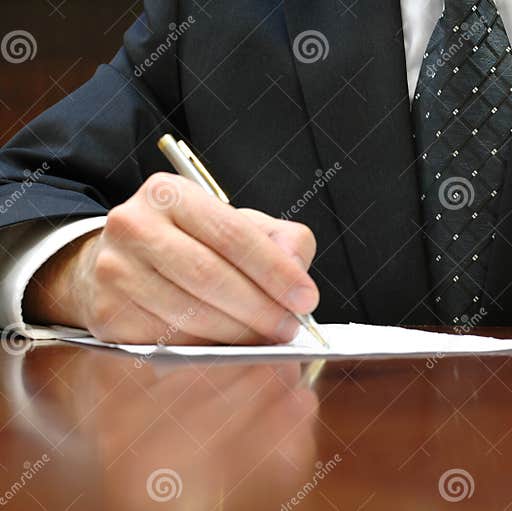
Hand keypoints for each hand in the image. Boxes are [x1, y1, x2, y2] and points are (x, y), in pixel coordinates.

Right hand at [24, 172, 318, 343]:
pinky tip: (229, 350)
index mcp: (169, 194)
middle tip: (290, 329)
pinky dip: (207, 350)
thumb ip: (278, 238)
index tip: (306, 298)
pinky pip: (167, 341)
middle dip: (259, 308)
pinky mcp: (106, 313)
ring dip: (237, 335)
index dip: (275, 270)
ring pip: (188, 313)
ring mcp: (113, 270)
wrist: (119, 263)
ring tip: (268, 340)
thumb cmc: (192, 244)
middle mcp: (133, 225)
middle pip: (209, 276)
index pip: (232, 234)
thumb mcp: (237, 226)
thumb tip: (296, 265)